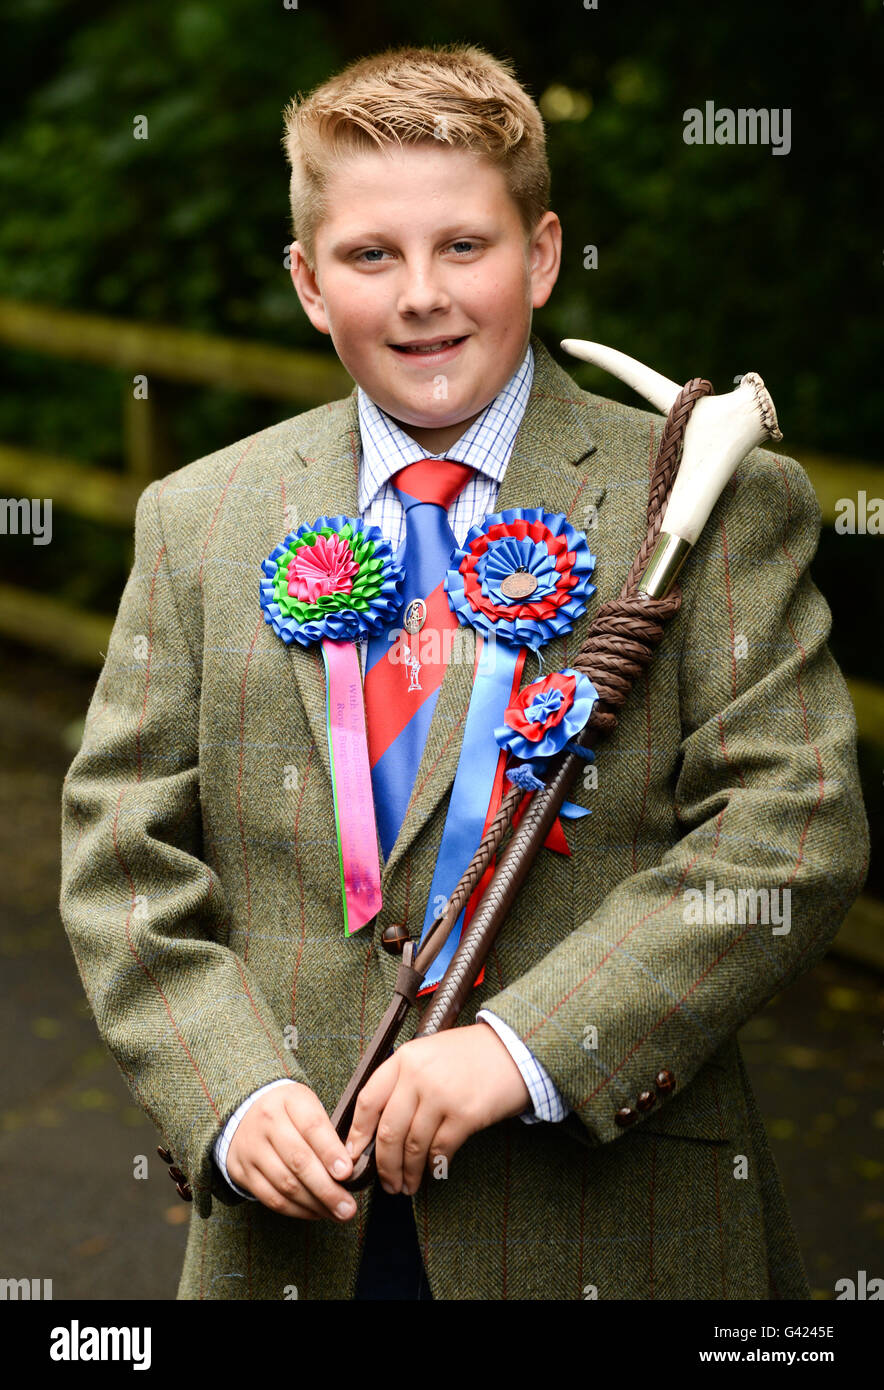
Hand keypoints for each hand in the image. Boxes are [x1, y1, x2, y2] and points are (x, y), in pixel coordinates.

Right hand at [227, 1081, 356, 1221]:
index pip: (312, 1126)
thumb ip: (327, 1133)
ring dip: (314, 1204)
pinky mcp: (242, 1172)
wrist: (244, 1113)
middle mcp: (267, 1123)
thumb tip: (349, 1168)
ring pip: (285, 1184)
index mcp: (289, 1100)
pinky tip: (315, 1212)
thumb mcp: (308, 1106)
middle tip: (348, 1207)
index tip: (347, 1173)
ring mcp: (251, 1148)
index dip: (330, 1152)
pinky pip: (271, 1198)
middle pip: (298, 1160)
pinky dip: (296, 1210)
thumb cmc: (288, 1112)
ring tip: (336, 1213)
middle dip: (327, 1189)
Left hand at [344, 1022, 531, 1195]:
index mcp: (404, 1059)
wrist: (514, 1049)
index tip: (353, 1156)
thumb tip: (377, 1126)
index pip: (368, 1100)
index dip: (357, 1134)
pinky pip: (440, 1149)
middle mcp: (418, 1076)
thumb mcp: (429, 1053)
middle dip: (383, 1165)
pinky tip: (432, 1172)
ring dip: (407, 1172)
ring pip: (412, 1146)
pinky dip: (433, 1165)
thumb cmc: (470, 1055)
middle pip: (388, 1131)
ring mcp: (442, 1095)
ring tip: (407, 1185)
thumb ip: (403, 1080)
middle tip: (385, 1184)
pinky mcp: (465, 1114)